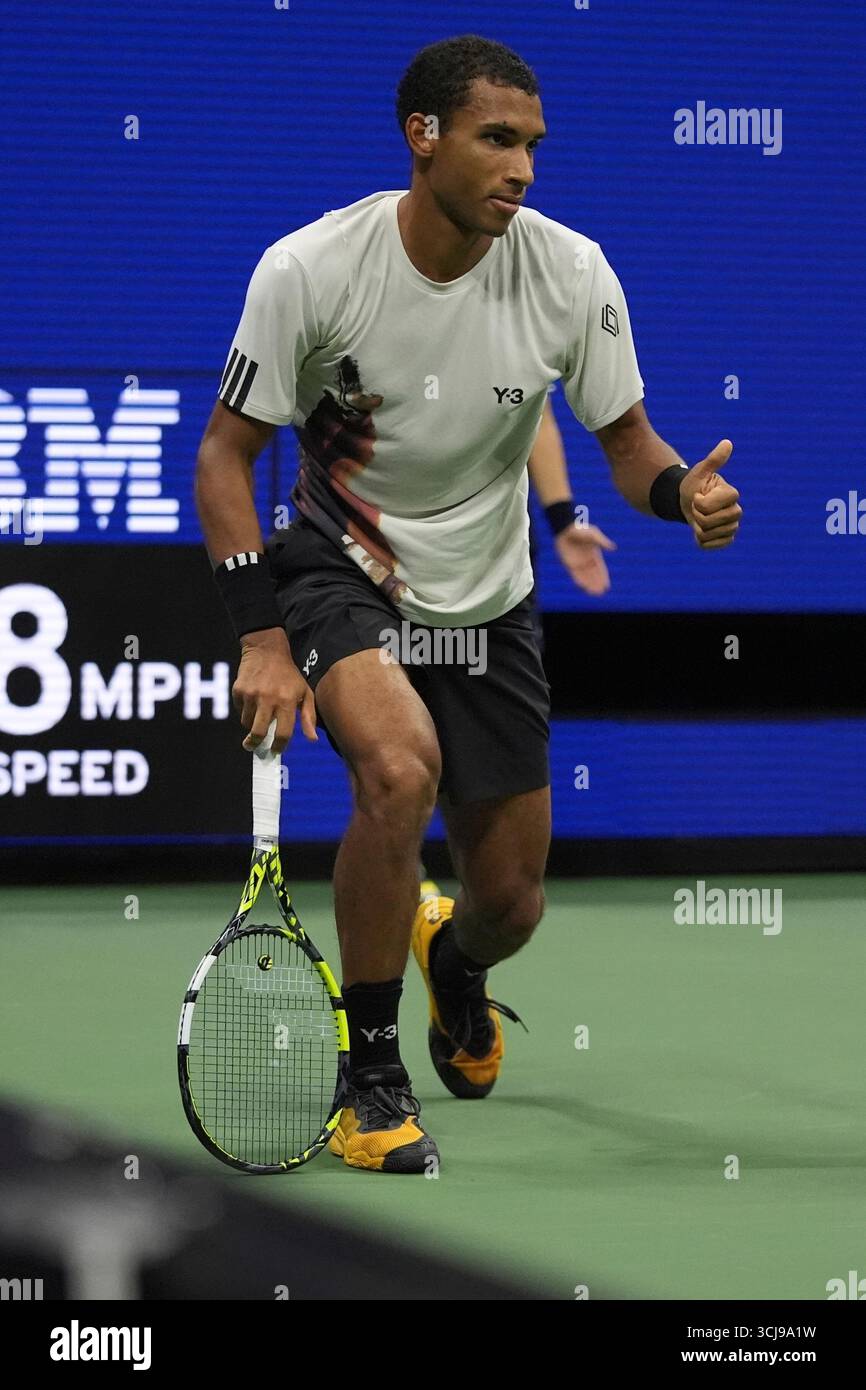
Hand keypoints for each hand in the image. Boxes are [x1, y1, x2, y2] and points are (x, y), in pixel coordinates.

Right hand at [232, 627, 317, 754]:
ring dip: (251, 723)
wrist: (266, 650)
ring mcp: (252, 695)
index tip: (276, 750)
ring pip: (247, 722)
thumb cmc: (289, 674)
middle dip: (255, 744)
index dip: (279, 746)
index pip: (283, 733)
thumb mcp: (305, 692)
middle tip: (254, 746)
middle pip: (259, 732)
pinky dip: (245, 710)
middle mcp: (269, 699)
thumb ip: (309, 716)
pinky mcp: (238, 690)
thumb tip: (312, 739)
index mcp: (287, 701)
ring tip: (259, 712)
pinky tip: (252, 699)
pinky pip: (239, 710)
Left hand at [553, 523, 616, 595]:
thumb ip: (602, 542)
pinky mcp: (569, 564)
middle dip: (597, 583)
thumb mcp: (594, 535)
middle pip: (593, 575)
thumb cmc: (581, 530)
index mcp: (594, 555)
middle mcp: (587, 560)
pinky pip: (575, 575)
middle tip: (601, 592)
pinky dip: (580, 581)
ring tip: (594, 593)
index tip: (606, 586)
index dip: (603, 577)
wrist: (566, 529)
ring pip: (585, 577)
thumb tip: (613, 548)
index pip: (600, 568)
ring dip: (589, 585)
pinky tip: (583, 587)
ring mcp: (578, 563)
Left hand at [679, 439, 741, 549]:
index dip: (698, 503)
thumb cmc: (695, 485)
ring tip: (700, 517)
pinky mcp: (726, 540)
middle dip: (697, 515)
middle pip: (709, 522)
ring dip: (697, 527)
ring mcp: (732, 527)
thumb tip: (727, 443)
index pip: (708, 507)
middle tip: (698, 507)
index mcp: (732, 495)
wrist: (688, 502)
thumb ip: (714, 460)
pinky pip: (709, 546)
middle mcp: (736, 512)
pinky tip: (701, 531)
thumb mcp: (701, 471)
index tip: (698, 496)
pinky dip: (700, 540)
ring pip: (708, 535)